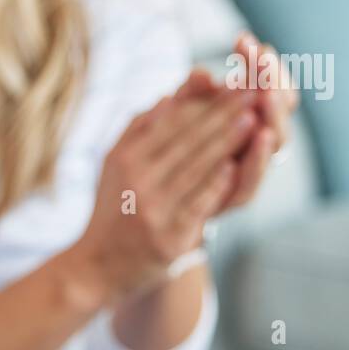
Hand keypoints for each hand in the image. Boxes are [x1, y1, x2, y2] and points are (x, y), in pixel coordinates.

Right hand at [72, 79, 259, 302]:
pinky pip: (195, 204)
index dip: (205, 101)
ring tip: (251, 118)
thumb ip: (140, 129)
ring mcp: (153, 209)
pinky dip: (215, 184)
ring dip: (226, 141)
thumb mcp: (115, 163)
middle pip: (188, 140)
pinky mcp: (168, 237)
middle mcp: (138, 179)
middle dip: (223, 113)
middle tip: (252, 90)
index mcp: (127, 157)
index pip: (173, 122)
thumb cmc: (113, 207)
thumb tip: (168, 96)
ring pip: (195, 168)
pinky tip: (234, 166)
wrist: (96, 266)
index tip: (232, 83)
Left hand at [181, 32, 299, 212]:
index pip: (274, 85)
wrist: (156, 204)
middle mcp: (260, 142)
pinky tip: (258, 134)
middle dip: (271, 80)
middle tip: (262, 58)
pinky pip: (255, 179)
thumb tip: (202, 74)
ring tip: (266, 93)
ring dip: (273, 113)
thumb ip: (192, 95)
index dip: (265, 64)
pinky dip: (258, 159)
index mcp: (251, 116)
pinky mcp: (236, 197)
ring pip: (277, 141)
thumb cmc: (172, 147)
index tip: (246, 40)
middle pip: (281, 106)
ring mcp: (252, 168)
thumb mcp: (181, 114)